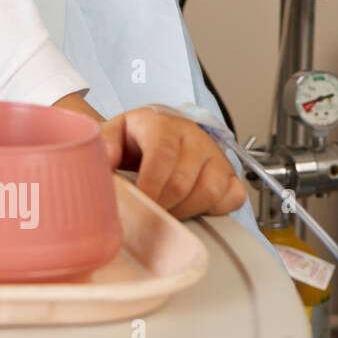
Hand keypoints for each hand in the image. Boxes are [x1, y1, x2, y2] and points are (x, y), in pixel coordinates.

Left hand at [100, 104, 246, 218]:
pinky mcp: (230, 172)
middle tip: (147, 212)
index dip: (150, 184)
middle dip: (162, 204)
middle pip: (183, 181)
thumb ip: (104, 144)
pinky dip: (215, 209)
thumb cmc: (135, 136)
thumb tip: (106, 160)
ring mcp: (215, 155)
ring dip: (184, 210)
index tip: (140, 202)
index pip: (162, 155)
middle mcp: (194, 137)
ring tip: (166, 210)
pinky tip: (192, 206)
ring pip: (209, 191)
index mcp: (163, 125)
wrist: (156, 132)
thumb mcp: (112, 132)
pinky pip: (233, 196)